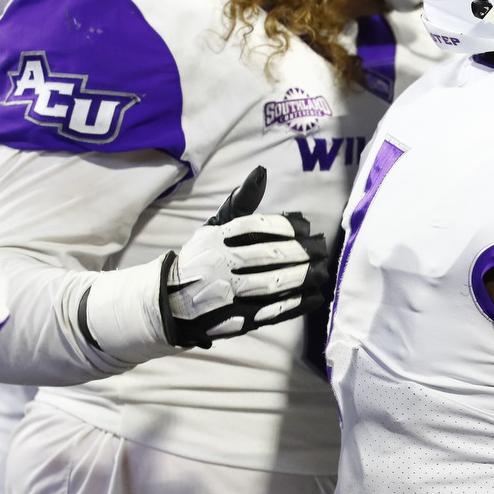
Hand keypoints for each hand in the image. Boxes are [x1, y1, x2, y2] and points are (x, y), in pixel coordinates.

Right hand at [161, 167, 329, 348]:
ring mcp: (227, 295)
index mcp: (215, 240)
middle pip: (267, 256)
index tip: (306, 226)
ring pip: (271, 284)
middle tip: (321, 247)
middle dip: (301, 251)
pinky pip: (271, 311)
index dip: (285, 226)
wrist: (171, 304)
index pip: (255, 227)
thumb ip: (240, 202)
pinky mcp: (235, 321)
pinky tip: (315, 295)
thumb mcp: (214, 227)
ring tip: (322, 270)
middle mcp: (219, 266)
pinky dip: (296, 304)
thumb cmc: (202, 258)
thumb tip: (261, 172)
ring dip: (303, 277)